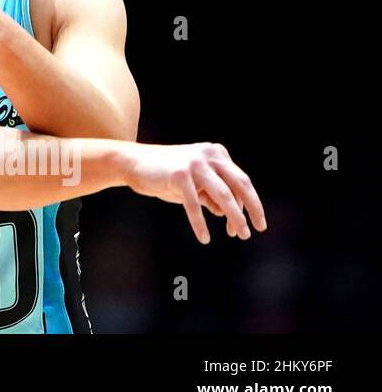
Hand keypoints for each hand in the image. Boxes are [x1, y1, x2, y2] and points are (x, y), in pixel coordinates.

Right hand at [121, 141, 266, 243]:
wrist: (132, 162)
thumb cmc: (166, 175)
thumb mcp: (194, 184)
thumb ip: (212, 194)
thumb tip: (229, 214)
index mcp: (216, 153)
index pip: (241, 181)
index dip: (249, 204)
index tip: (251, 224)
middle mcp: (208, 155)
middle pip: (239, 184)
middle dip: (252, 209)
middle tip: (258, 229)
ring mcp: (194, 163)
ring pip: (224, 195)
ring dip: (234, 218)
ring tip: (239, 234)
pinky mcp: (179, 174)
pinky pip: (194, 204)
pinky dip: (200, 223)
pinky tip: (204, 238)